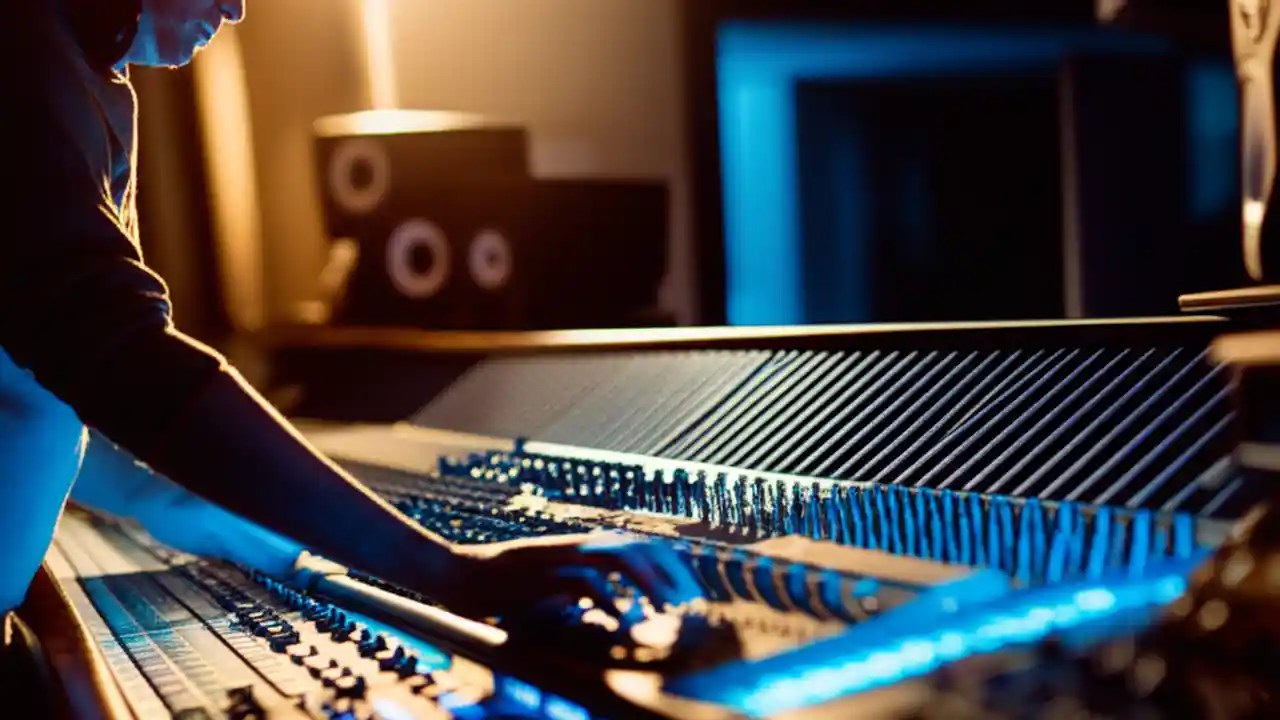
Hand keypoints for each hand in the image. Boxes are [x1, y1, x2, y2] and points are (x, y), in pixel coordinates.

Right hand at [437, 531, 704, 623]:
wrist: (454, 575)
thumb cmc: (499, 589)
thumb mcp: (547, 589)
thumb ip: (578, 594)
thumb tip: (612, 612)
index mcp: (577, 547)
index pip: (634, 543)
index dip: (664, 562)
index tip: (683, 588)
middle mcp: (572, 546)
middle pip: (634, 545)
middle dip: (664, 570)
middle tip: (684, 599)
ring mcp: (557, 557)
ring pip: (615, 557)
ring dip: (645, 580)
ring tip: (663, 606)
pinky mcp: (542, 573)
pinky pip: (584, 582)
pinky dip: (606, 600)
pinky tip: (620, 619)